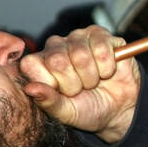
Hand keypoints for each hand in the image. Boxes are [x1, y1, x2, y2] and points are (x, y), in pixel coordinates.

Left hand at [19, 27, 140, 143]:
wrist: (118, 108)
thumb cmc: (86, 108)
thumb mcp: (65, 112)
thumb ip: (47, 101)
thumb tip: (29, 89)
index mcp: (39, 63)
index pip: (31, 65)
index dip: (50, 84)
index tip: (62, 94)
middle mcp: (56, 46)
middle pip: (57, 60)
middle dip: (73, 83)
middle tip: (81, 89)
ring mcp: (78, 37)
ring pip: (80, 55)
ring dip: (92, 77)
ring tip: (94, 81)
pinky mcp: (101, 34)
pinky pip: (102, 49)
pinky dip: (107, 68)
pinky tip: (107, 71)